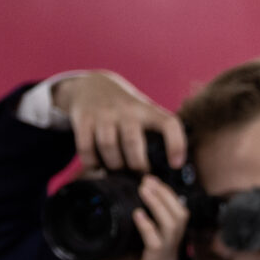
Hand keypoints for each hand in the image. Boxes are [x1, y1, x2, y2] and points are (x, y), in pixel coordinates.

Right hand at [53, 71, 186, 173]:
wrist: (91, 85)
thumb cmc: (124, 110)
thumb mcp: (143, 113)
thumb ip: (154, 136)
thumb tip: (162, 172)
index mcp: (148, 110)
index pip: (169, 124)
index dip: (176, 145)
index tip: (175, 165)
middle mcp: (127, 110)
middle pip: (133, 142)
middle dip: (135, 165)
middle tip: (137, 174)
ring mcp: (104, 113)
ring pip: (108, 146)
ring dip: (112, 165)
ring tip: (115, 170)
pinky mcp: (84, 119)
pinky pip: (86, 147)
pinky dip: (91, 162)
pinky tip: (95, 165)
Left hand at [90, 173, 188, 259]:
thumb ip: (107, 246)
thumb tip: (91, 229)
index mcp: (162, 251)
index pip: (174, 217)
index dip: (165, 197)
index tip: (148, 181)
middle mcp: (169, 254)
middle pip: (180, 214)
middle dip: (164, 193)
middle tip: (147, 179)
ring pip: (174, 224)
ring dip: (159, 203)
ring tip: (145, 188)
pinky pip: (157, 244)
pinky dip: (148, 226)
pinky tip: (137, 215)